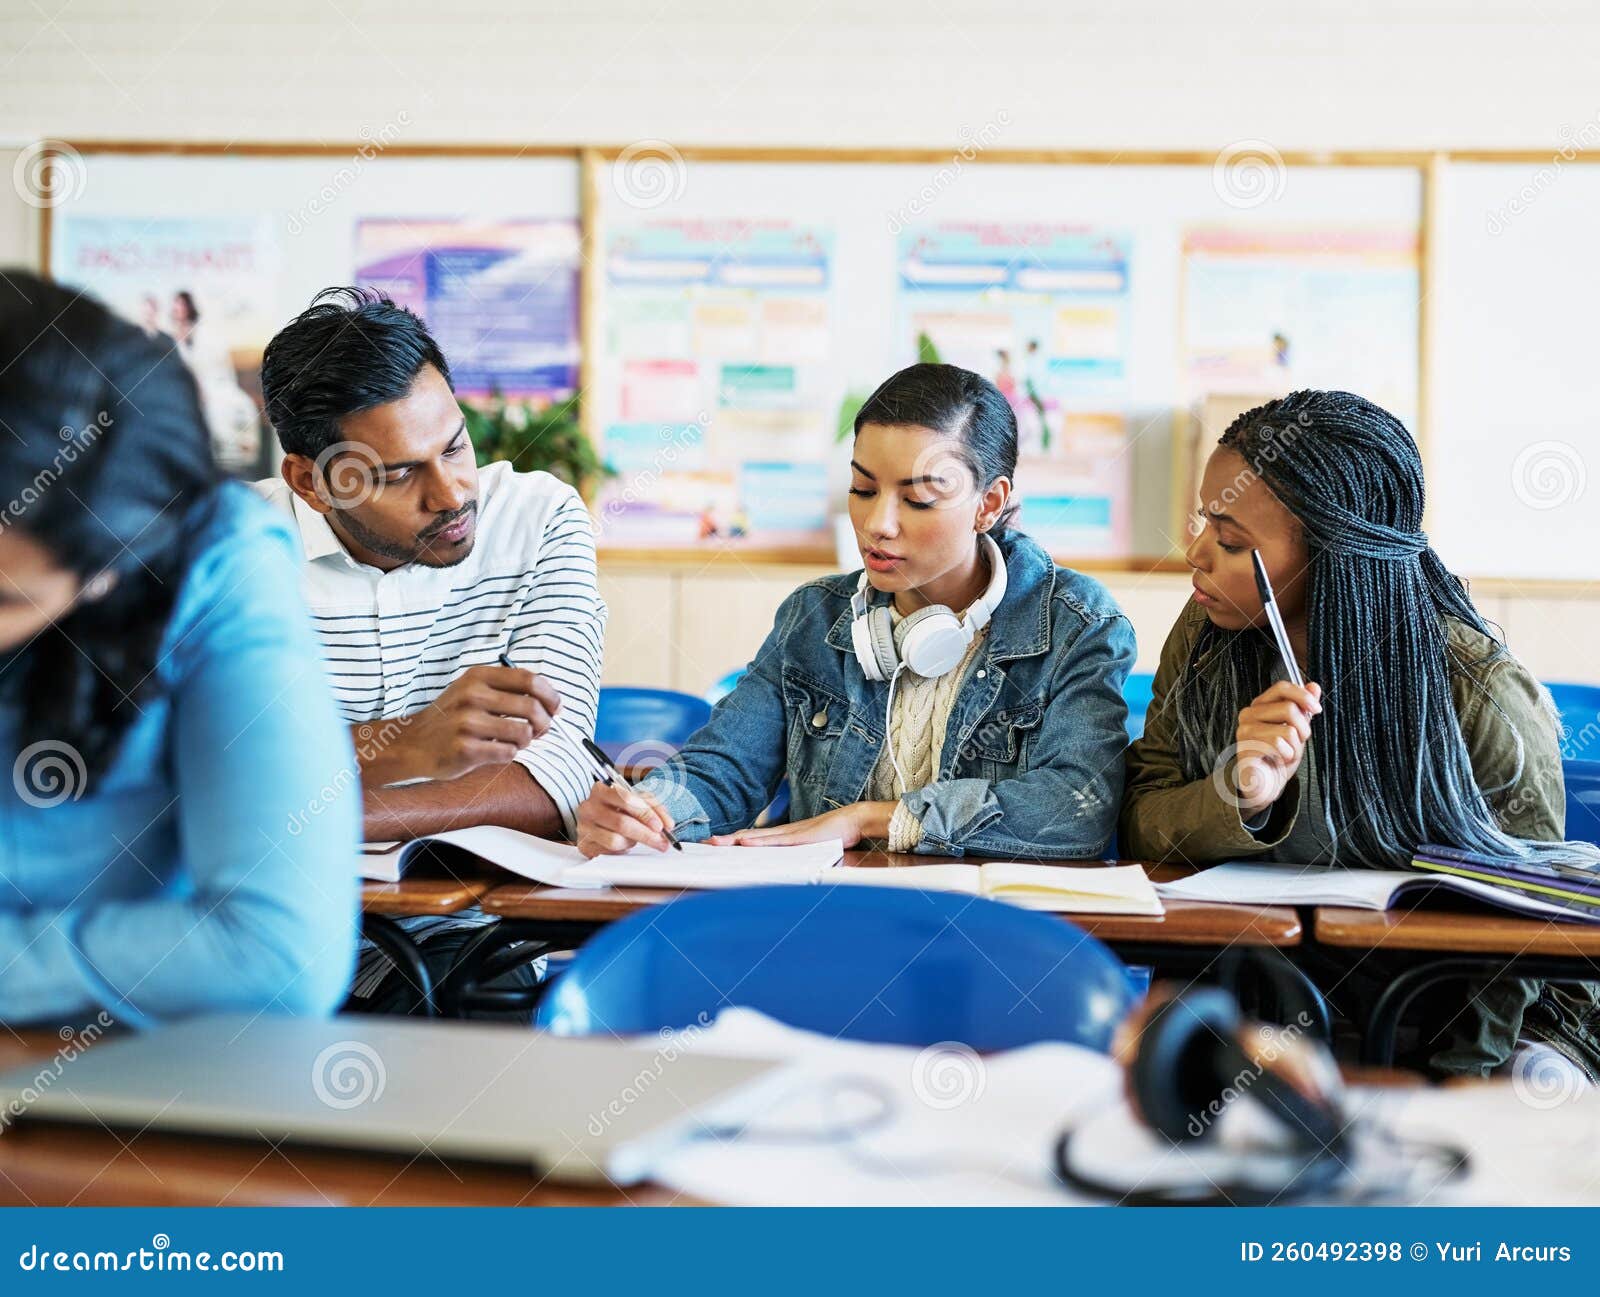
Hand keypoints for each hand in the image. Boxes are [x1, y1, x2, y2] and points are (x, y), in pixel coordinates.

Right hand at [362, 665, 560, 783]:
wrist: (413, 743)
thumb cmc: (452, 718)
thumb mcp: (473, 690)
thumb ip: (508, 691)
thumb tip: (552, 703)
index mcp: (478, 676)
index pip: (530, 680)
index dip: (550, 696)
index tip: (556, 708)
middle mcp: (472, 695)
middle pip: (532, 708)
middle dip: (545, 723)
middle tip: (541, 730)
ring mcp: (467, 722)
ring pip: (523, 733)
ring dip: (526, 741)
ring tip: (514, 741)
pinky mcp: (465, 749)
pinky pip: (508, 753)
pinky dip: (509, 754)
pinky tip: (496, 751)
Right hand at [576, 780, 676, 856]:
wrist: (598, 817)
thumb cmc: (619, 806)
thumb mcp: (637, 799)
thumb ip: (654, 808)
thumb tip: (667, 825)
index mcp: (601, 790)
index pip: (626, 800)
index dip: (646, 814)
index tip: (660, 826)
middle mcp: (589, 807)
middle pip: (622, 823)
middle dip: (647, 835)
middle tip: (662, 842)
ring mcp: (584, 827)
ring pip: (615, 840)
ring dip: (633, 842)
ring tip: (638, 838)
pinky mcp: (584, 845)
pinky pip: (609, 852)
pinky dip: (623, 850)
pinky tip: (626, 843)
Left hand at [708, 802, 894, 848]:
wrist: (853, 820)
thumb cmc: (835, 834)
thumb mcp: (811, 847)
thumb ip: (798, 854)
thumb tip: (784, 865)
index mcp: (784, 836)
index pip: (754, 838)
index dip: (734, 841)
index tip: (716, 844)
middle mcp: (783, 833)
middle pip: (750, 836)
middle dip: (727, 840)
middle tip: (706, 843)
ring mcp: (790, 834)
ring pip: (757, 838)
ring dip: (735, 840)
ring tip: (716, 842)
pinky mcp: (800, 837)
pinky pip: (775, 841)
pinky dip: (758, 842)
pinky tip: (744, 842)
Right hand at [1233, 680, 1321, 816]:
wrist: (1265, 783)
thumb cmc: (1278, 756)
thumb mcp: (1297, 729)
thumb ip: (1303, 708)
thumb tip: (1313, 686)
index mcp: (1260, 706)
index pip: (1282, 687)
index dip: (1303, 695)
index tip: (1316, 709)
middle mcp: (1249, 714)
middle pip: (1289, 708)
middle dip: (1303, 728)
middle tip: (1299, 741)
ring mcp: (1245, 731)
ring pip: (1287, 729)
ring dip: (1296, 746)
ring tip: (1287, 753)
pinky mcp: (1246, 748)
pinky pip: (1278, 744)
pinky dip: (1287, 755)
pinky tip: (1279, 760)